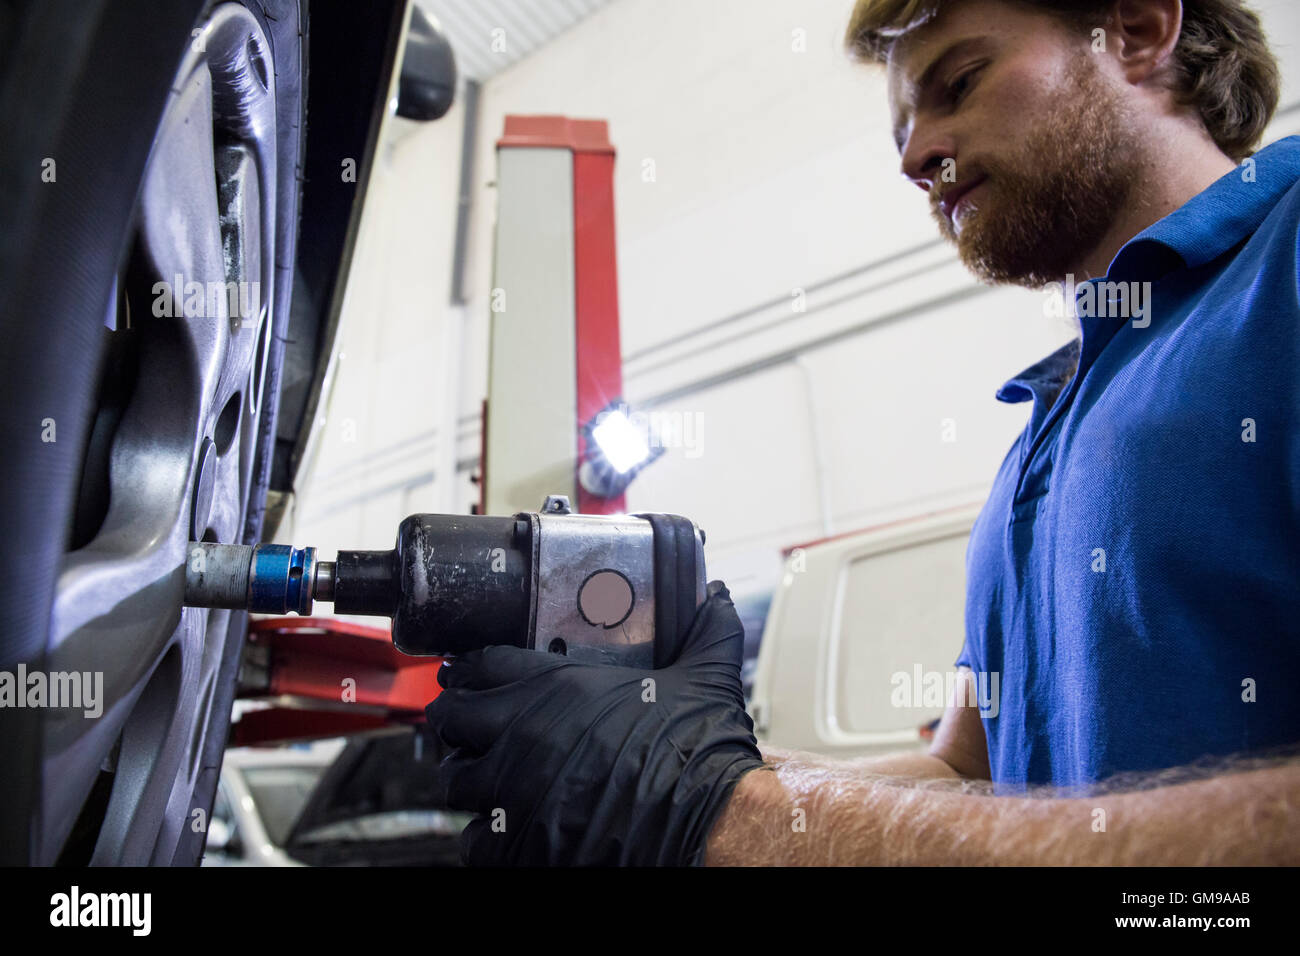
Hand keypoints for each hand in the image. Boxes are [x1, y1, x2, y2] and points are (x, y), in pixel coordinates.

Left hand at [425, 580, 765, 865]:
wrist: (706, 824)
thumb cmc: (700, 755)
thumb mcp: (705, 679)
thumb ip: (705, 632)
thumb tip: (719, 597)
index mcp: (558, 689)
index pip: (484, 665)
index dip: (470, 671)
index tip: (466, 676)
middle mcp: (524, 735)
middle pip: (452, 720)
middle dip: (458, 724)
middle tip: (471, 731)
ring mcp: (514, 792)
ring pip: (456, 781)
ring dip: (469, 779)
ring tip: (487, 781)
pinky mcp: (517, 843)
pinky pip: (474, 839)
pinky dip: (484, 836)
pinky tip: (504, 831)